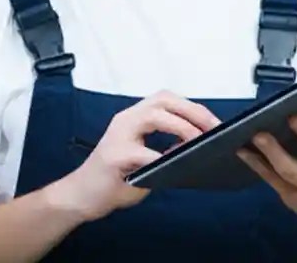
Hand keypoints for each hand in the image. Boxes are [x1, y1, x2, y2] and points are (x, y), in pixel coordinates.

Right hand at [48, 90, 220, 222]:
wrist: (80, 196)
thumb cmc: (114, 178)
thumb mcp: (146, 160)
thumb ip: (166, 150)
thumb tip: (198, 148)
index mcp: (135, 119)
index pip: (169, 100)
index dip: (194, 108)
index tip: (216, 124)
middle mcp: (126, 120)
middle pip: (164, 100)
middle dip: (193, 112)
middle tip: (213, 129)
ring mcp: (118, 135)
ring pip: (153, 115)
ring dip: (181, 127)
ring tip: (197, 141)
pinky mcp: (113, 156)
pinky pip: (141, 152)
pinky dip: (159, 156)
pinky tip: (170, 164)